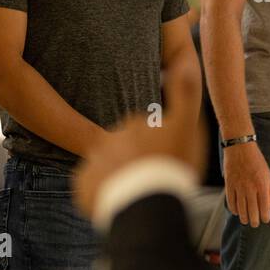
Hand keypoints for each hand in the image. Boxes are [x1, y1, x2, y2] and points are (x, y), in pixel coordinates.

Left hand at [73, 60, 205, 222]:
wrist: (147, 204)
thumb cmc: (172, 166)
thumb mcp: (187, 127)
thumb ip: (186, 95)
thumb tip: (183, 65)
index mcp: (134, 124)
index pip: (142, 130)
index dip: (155, 144)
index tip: (163, 158)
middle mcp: (110, 138)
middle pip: (123, 148)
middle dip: (134, 158)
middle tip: (150, 177)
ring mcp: (94, 161)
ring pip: (108, 167)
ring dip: (119, 175)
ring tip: (136, 192)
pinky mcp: (83, 184)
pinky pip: (92, 186)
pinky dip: (102, 191)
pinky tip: (118, 199)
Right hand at [223, 141, 269, 226]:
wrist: (240, 147)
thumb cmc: (257, 161)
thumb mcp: (268, 174)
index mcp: (262, 185)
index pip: (264, 208)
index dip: (265, 217)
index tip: (265, 220)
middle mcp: (251, 187)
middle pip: (252, 211)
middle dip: (254, 221)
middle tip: (254, 224)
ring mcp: (238, 187)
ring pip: (241, 209)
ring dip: (244, 217)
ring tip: (246, 220)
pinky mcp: (229, 185)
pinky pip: (230, 202)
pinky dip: (234, 209)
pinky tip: (237, 211)